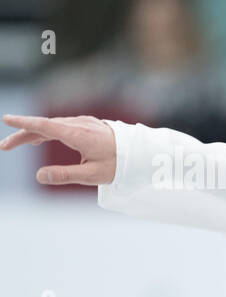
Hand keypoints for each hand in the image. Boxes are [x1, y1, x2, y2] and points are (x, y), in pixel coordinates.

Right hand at [0, 114, 115, 185]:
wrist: (142, 152)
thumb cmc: (120, 164)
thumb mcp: (93, 175)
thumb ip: (66, 175)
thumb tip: (39, 176)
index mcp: (78, 134)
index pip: (44, 126)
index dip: (23, 123)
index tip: (6, 119)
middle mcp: (79, 124)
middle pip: (44, 126)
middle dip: (22, 135)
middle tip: (4, 147)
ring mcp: (85, 122)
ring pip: (52, 125)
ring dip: (34, 133)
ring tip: (17, 143)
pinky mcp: (89, 124)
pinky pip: (62, 125)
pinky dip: (47, 131)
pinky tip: (40, 138)